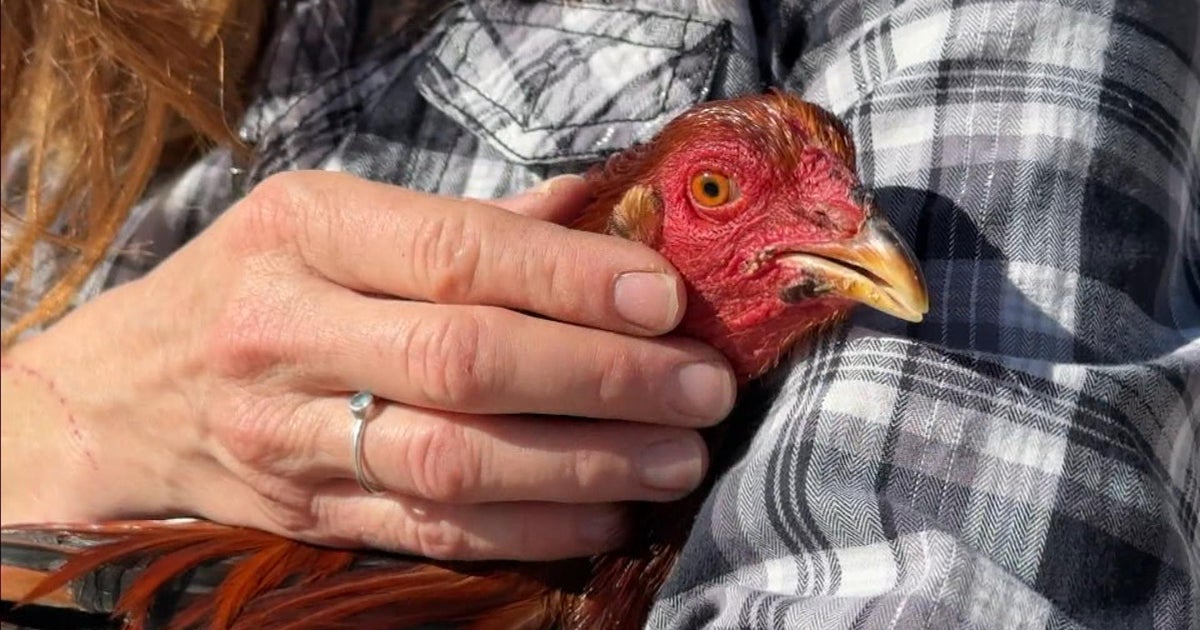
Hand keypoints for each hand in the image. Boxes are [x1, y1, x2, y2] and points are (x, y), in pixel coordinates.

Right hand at [0, 171, 735, 559]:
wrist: (122, 393)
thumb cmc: (253, 282)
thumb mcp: (332, 220)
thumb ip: (461, 222)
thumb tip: (595, 208)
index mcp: (305, 231)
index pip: (457, 253)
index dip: (571, 279)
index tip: (666, 298)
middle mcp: (286, 329)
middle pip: (466, 361)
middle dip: (603, 378)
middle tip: (702, 387)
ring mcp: (286, 434)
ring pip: (455, 459)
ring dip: (585, 464)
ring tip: (678, 458)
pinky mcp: (303, 514)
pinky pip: (429, 528)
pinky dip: (529, 529)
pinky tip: (605, 515)